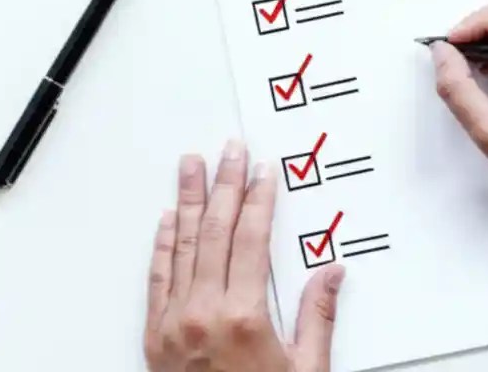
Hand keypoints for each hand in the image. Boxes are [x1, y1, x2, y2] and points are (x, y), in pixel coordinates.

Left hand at [144, 140, 346, 371]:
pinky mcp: (155, 337)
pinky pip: (157, 278)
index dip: (259, 200)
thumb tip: (333, 274)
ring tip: (192, 166)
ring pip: (181, 246)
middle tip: (230, 151)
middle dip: (225, 185)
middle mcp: (203, 313)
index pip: (252, 239)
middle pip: (215, 232)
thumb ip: (317, 319)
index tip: (263, 173)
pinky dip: (162, 244)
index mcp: (244, 317)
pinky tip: (168, 218)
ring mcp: (174, 323)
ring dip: (188, 200)